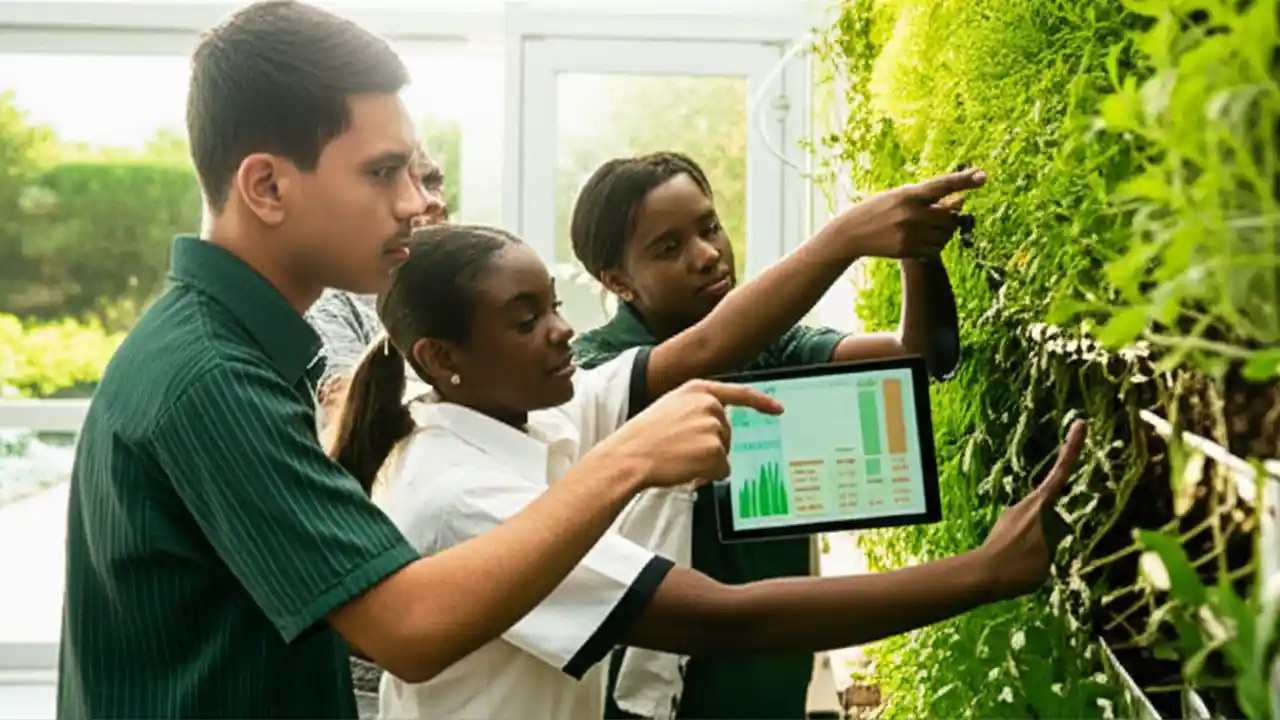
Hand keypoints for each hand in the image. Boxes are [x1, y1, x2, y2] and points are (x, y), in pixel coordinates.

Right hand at [596, 379, 783, 489]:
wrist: (630, 455)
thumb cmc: (644, 437)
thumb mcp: (670, 408)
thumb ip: (696, 409)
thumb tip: (716, 428)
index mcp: (698, 390)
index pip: (739, 393)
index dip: (762, 402)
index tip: (778, 409)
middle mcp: (710, 405)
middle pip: (727, 433)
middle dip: (711, 446)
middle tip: (681, 450)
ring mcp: (714, 427)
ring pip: (723, 453)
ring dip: (706, 462)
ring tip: (678, 458)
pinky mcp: (715, 451)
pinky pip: (722, 471)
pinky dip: (707, 475)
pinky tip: (685, 469)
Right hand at [834, 168, 986, 259]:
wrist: (852, 232)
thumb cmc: (881, 209)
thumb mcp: (902, 196)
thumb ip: (930, 198)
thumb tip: (963, 201)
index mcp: (909, 194)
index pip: (942, 185)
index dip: (964, 180)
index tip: (983, 175)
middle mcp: (911, 213)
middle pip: (950, 217)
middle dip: (951, 217)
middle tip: (944, 214)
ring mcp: (909, 234)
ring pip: (945, 235)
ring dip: (946, 232)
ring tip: (932, 227)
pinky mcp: (907, 250)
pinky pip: (936, 250)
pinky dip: (936, 245)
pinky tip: (925, 240)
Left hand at [978, 419, 1086, 598]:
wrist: (979, 576)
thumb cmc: (1017, 566)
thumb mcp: (1047, 555)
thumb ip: (1053, 539)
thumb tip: (1049, 533)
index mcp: (1039, 505)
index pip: (1061, 472)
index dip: (1072, 448)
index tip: (1080, 423)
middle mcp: (1024, 505)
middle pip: (1053, 515)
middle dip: (1055, 534)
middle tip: (1037, 558)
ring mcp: (1012, 517)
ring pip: (1040, 530)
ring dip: (1041, 547)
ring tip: (1025, 567)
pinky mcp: (1004, 530)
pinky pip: (1026, 541)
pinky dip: (1029, 554)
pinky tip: (1018, 569)